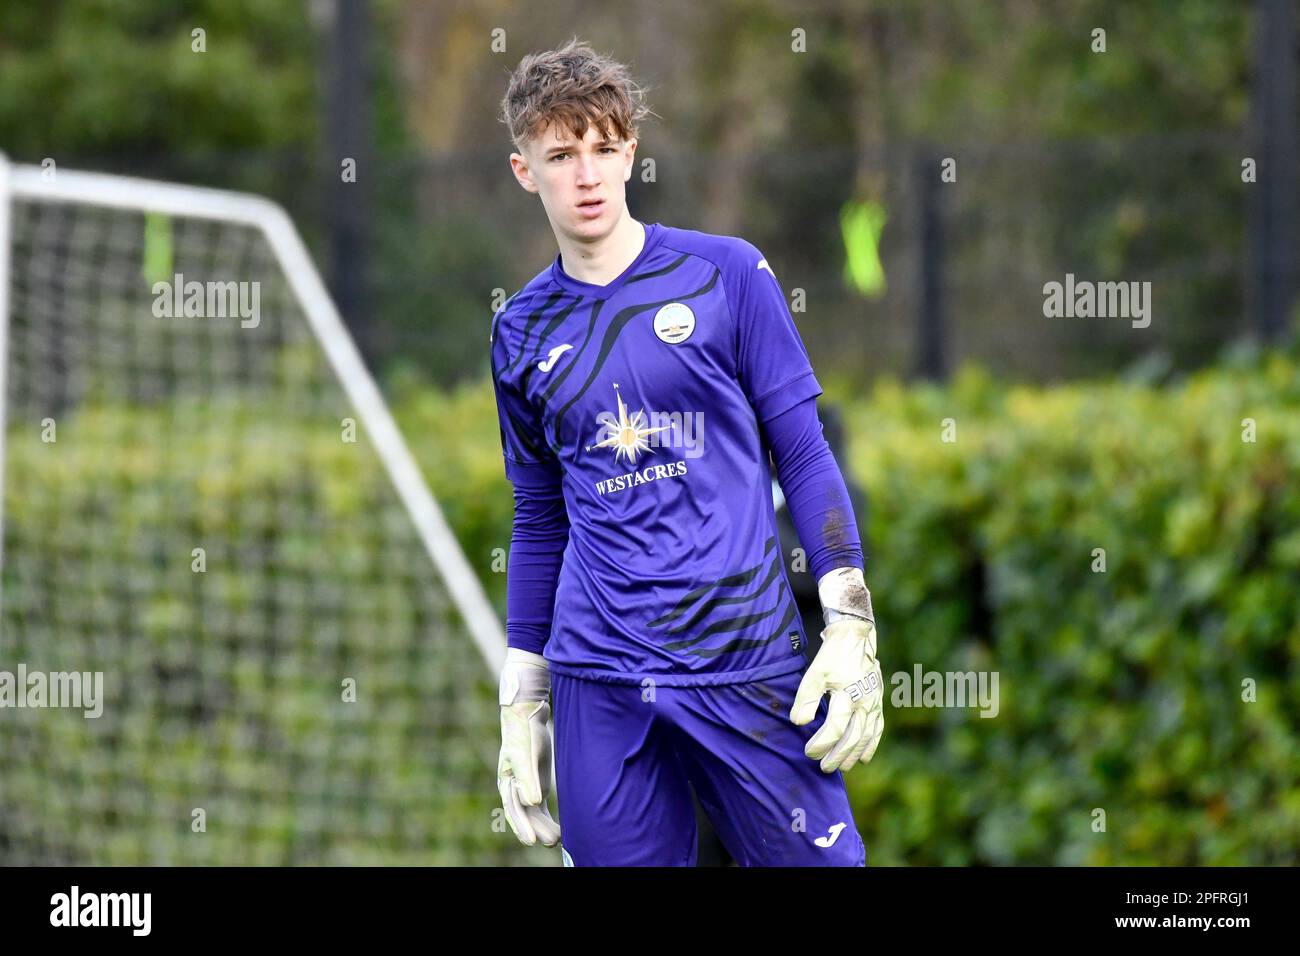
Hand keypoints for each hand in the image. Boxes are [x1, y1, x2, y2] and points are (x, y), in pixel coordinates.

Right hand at [497, 648, 560, 846]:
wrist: (528, 715)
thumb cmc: (524, 733)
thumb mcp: (525, 754)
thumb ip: (529, 778)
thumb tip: (533, 803)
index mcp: (507, 781)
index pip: (514, 808)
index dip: (522, 826)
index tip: (532, 841)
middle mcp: (515, 787)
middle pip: (524, 814)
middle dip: (535, 829)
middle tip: (551, 842)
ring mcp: (526, 786)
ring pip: (533, 813)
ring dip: (542, 826)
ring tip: (558, 840)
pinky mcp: (536, 784)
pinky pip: (540, 807)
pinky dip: (546, 818)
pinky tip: (559, 829)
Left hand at [789, 616, 884, 772]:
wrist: (856, 638)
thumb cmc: (832, 657)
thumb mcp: (814, 674)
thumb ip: (806, 699)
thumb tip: (799, 723)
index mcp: (847, 693)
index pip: (835, 727)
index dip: (822, 743)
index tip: (809, 752)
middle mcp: (864, 702)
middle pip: (853, 737)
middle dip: (838, 756)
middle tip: (824, 768)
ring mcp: (874, 703)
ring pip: (866, 736)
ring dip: (853, 755)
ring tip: (841, 768)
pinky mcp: (878, 702)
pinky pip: (877, 729)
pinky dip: (871, 745)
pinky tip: (864, 758)